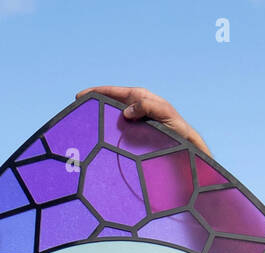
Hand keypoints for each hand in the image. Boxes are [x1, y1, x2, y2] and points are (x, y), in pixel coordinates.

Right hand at [76, 86, 210, 155]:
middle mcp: (134, 110)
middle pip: (108, 105)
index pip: (114, 92)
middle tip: (76, 113)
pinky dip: (105, 138)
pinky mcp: (133, 138)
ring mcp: (132, 125)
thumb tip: (125, 111)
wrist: (187, 148)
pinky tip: (97, 145)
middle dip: (93, 108)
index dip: (97, 93)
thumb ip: (147, 106)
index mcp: (139, 99)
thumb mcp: (165, 113)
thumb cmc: (178, 129)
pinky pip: (116, 136)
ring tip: (82, 130)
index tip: (80, 96)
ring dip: (97, 124)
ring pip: (110, 121)